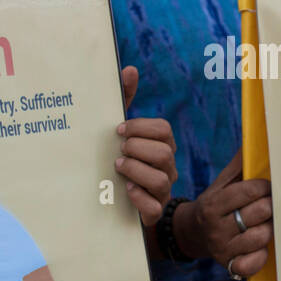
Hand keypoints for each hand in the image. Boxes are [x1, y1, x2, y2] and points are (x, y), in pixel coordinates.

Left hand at [115, 66, 177, 225]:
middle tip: (119, 149)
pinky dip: (139, 197)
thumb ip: (125, 100)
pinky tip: (125, 190)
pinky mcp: (153, 211)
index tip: (117, 129)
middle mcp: (167, 167)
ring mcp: (162, 190)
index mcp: (162, 145)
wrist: (114, 200)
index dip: (140, 127)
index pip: (163, 130)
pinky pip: (154, 206)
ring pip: (160, 179)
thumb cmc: (120, 157)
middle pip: (163, 152)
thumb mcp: (120, 131)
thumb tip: (129, 68)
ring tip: (118, 166)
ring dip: (135, 170)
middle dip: (137, 148)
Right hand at [178, 150, 273, 277]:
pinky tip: (260, 247)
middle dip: (270, 206)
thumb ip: (239, 164)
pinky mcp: (229, 266)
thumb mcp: (221, 183)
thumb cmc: (216, 204)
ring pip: (261, 237)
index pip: (249, 191)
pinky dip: (261, 255)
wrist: (193, 233)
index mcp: (213, 204)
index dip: (265, 187)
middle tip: (270, 205)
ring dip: (269, 229)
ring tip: (265, 224)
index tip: (267, 187)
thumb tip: (256, 140)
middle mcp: (215, 228)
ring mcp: (222, 249)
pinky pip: (253, 263)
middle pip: (260, 212)